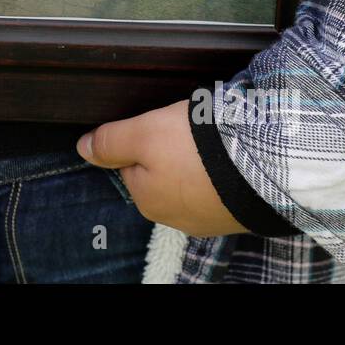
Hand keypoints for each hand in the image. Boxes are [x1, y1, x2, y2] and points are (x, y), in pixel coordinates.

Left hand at [77, 100, 244, 235]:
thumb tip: (82, 148)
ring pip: (191, 180)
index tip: (163, 126)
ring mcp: (207, 218)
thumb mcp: (142, 134)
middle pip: (161, 173)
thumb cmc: (195, 148)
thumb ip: (110, 141)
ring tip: (214, 142)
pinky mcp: (235, 211)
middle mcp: (174, 217)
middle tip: (191, 131)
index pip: (132, 164)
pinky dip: (222, 172)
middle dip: (172, 151)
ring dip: (199, 161)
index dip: (144, 139)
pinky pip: (219, 187)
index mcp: (147, 199)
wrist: (262, 165)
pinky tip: (231, 157)